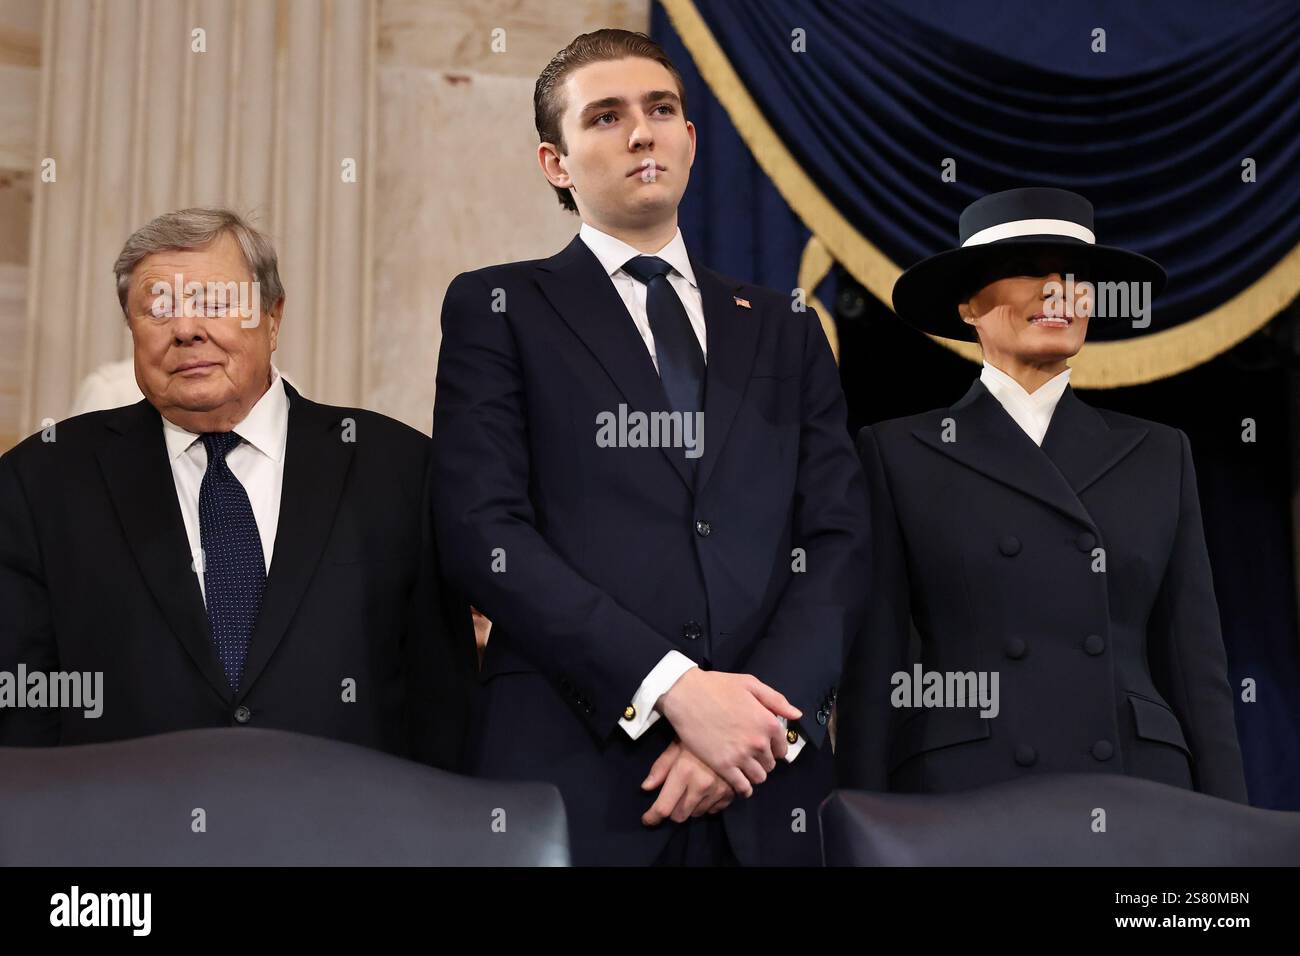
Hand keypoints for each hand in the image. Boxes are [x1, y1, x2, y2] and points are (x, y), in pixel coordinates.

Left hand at [641, 740, 734, 824]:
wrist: (731, 732)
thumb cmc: (698, 736)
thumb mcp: (676, 746)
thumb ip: (660, 768)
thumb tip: (646, 788)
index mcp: (684, 772)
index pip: (664, 807)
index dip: (652, 817)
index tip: (647, 819)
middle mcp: (701, 785)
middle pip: (679, 816)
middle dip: (672, 809)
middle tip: (672, 796)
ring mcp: (718, 791)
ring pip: (696, 814)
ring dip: (690, 807)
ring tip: (692, 788)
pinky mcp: (731, 794)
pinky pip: (712, 811)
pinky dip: (706, 805)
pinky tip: (706, 790)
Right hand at [658, 669, 799, 796]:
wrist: (686, 695)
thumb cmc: (717, 686)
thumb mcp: (751, 684)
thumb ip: (776, 700)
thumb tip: (797, 715)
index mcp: (768, 722)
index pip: (782, 747)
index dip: (774, 748)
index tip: (766, 747)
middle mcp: (759, 742)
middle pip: (771, 764)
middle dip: (764, 761)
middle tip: (752, 757)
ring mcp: (741, 756)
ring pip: (759, 777)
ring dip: (755, 774)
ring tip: (746, 769)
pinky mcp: (723, 766)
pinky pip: (742, 787)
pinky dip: (744, 788)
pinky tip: (741, 785)